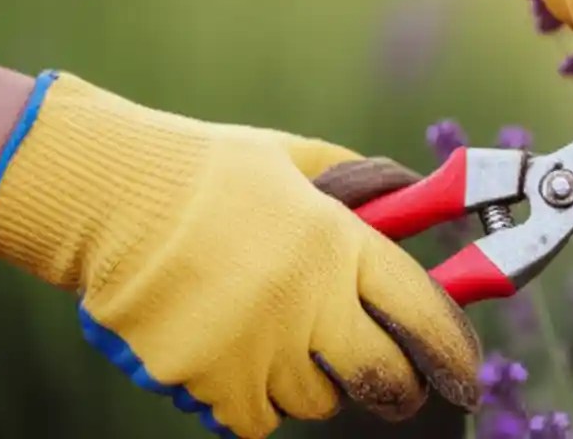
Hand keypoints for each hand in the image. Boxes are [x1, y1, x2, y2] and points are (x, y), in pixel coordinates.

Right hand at [0, 72, 480, 437]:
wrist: (110, 196)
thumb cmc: (207, 172)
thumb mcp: (297, 159)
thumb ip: (361, 186)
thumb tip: (414, 200)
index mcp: (339, 244)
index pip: (425, 314)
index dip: (453, 351)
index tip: (462, 373)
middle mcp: (308, 302)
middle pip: (383, 379)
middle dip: (395, 385)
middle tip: (388, 380)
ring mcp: (257, 348)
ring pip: (316, 400)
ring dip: (311, 379)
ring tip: (278, 335)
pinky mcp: (208, 383)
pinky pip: (256, 417)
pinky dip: (252, 396)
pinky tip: (234, 352)